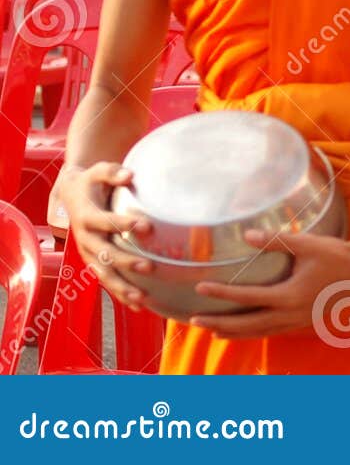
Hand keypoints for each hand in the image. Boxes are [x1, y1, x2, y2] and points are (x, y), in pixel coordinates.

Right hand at [58, 161, 156, 311]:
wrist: (72, 194)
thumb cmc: (92, 182)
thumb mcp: (98, 171)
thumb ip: (112, 172)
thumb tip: (129, 175)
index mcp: (86, 216)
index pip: (104, 221)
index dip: (123, 224)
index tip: (146, 227)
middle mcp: (85, 238)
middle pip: (104, 253)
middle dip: (126, 261)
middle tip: (150, 267)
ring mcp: (88, 253)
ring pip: (103, 274)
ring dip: (122, 287)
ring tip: (143, 298)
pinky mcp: (93, 261)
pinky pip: (106, 280)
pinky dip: (120, 293)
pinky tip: (139, 305)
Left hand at [188, 229, 349, 338]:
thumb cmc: (335, 253)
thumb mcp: (306, 243)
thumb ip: (276, 241)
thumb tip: (247, 235)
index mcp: (289, 295)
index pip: (247, 297)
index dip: (222, 294)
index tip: (200, 289)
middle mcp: (290, 313)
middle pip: (247, 325)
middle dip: (219, 323)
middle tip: (194, 321)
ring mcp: (297, 320)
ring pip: (258, 332)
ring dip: (234, 332)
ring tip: (212, 331)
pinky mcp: (303, 321)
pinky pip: (272, 331)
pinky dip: (253, 332)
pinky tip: (244, 330)